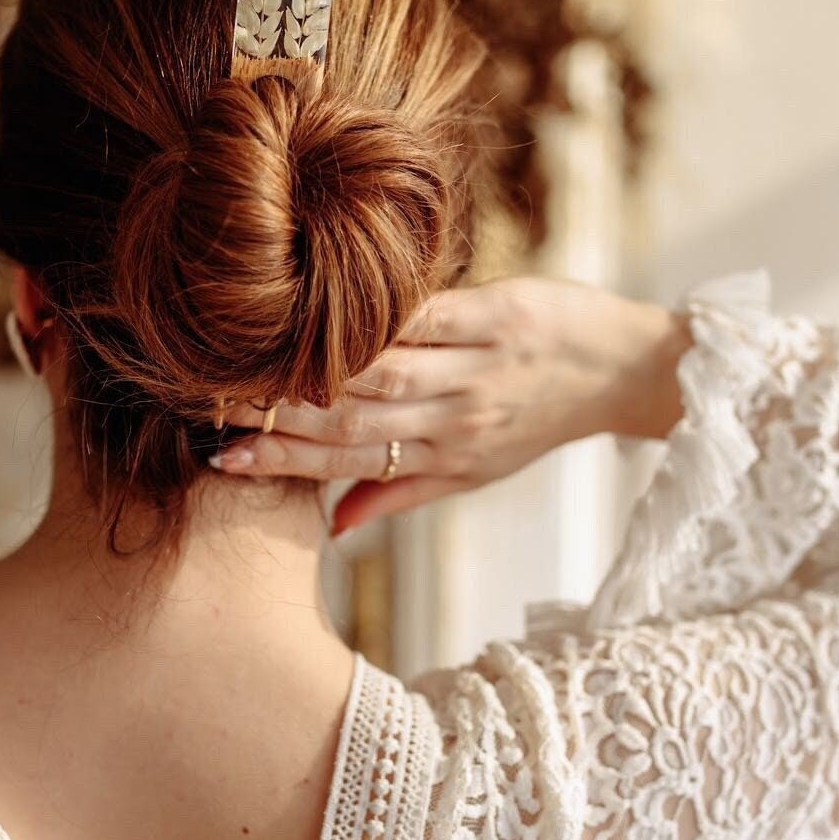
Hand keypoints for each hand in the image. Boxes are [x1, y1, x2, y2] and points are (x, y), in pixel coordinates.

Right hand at [210, 275, 692, 536]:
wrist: (623, 371)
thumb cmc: (539, 418)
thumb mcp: (475, 472)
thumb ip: (402, 494)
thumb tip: (335, 527)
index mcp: (447, 456)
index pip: (351, 465)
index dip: (284, 463)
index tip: (222, 459)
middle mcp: (457, 417)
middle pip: (355, 422)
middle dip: (280, 418)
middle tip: (215, 407)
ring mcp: (478, 364)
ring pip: (382, 374)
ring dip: (316, 372)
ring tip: (253, 364)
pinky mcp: (498, 314)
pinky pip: (427, 318)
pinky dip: (375, 319)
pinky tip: (325, 312)